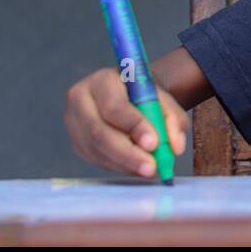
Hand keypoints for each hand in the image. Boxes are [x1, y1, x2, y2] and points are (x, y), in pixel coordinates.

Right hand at [64, 66, 188, 177]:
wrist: (128, 96)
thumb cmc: (145, 96)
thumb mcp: (163, 99)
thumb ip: (172, 119)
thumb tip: (175, 147)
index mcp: (102, 81)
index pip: (114, 106)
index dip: (133, 126)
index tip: (153, 143)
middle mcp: (81, 100)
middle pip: (99, 132)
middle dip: (128, 153)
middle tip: (151, 167)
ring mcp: (74, 123)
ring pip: (97, 150)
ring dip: (125, 164)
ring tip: (149, 170)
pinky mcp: (77, 142)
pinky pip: (96, 159)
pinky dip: (119, 166)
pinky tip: (135, 167)